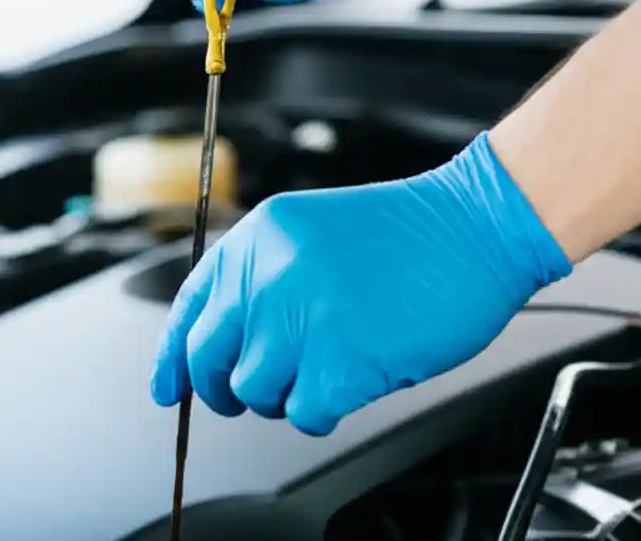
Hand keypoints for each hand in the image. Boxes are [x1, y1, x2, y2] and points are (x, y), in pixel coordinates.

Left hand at [150, 133, 570, 435]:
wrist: (473, 227)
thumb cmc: (405, 237)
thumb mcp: (310, 235)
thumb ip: (263, 278)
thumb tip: (228, 341)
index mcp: (256, 240)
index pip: (190, 308)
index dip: (172, 356)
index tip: (167, 387)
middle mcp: (267, 276)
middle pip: (208, 359)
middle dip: (223, 388)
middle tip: (251, 394)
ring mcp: (300, 319)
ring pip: (252, 392)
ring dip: (282, 396)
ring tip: (321, 374)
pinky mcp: (339, 361)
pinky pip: (303, 414)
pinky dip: (323, 410)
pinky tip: (350, 382)